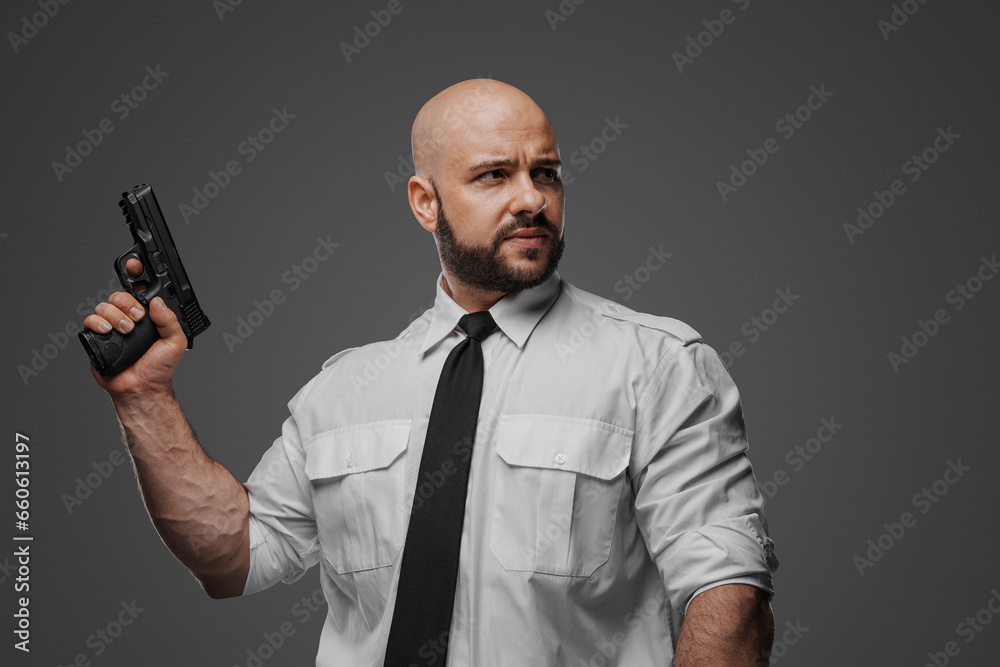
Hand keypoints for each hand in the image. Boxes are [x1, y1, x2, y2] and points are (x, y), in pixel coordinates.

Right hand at [82, 258, 187, 395]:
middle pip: (119, 295)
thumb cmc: (159, 368)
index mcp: (147, 315)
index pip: (139, 289)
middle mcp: (128, 317)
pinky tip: (108, 331)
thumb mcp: (175, 342)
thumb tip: (157, 302)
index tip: (135, 266)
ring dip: (115, 315)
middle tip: (138, 319)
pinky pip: (90, 320)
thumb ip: (170, 321)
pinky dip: (98, 322)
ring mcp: (112, 326)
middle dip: (127, 303)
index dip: (136, 274)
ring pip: (104, 305)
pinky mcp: (97, 337)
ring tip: (127, 331)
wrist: (141, 388)